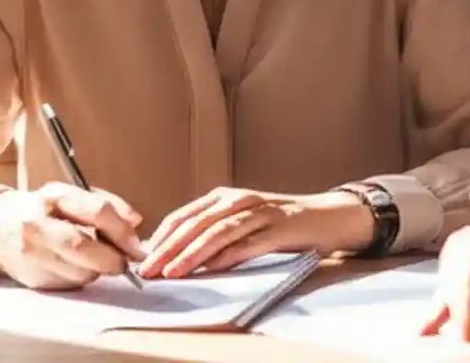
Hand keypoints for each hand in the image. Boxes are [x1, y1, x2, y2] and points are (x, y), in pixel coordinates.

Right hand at [0, 183, 145, 289]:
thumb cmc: (46, 209)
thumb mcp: (73, 196)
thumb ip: (107, 205)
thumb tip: (136, 223)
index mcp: (54, 196)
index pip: (97, 211)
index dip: (122, 231)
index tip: (136, 246)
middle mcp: (38, 224)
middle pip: (84, 247)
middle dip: (112, 259)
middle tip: (124, 263)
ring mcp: (31, 253)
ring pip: (80, 272)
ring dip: (97, 270)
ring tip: (96, 260)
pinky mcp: (31, 278)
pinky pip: (70, 284)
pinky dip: (81, 278)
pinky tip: (76, 266)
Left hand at [138, 187, 374, 278]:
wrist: (328, 215)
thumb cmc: (280, 222)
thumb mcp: (241, 222)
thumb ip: (213, 234)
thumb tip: (178, 257)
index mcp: (224, 197)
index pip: (184, 216)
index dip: (160, 238)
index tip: (142, 259)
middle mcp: (238, 200)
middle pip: (195, 224)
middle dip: (168, 248)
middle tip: (148, 269)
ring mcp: (259, 212)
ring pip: (218, 232)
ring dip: (192, 253)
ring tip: (172, 271)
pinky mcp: (278, 228)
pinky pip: (249, 243)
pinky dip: (228, 255)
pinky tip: (212, 268)